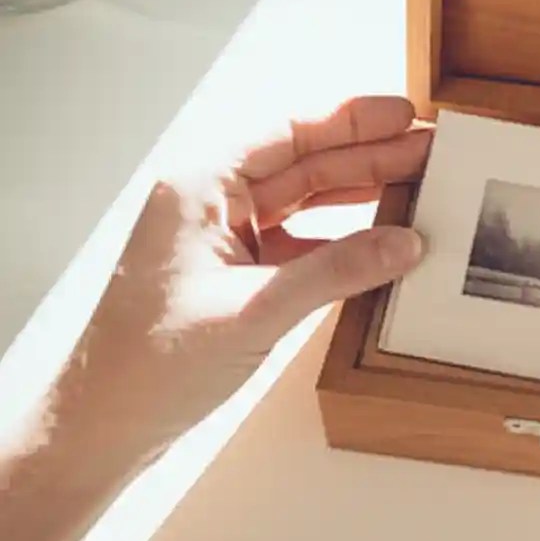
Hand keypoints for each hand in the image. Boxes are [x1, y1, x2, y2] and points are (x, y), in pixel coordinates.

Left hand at [58, 95, 429, 458]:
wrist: (106, 425)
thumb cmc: (154, 362)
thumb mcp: (255, 309)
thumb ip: (336, 272)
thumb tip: (407, 243)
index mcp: (202, 188)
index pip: (287, 133)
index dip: (351, 120)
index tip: (407, 115)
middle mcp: (213, 203)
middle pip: (304, 162)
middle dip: (369, 155)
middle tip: (432, 152)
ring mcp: (226, 240)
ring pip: (306, 201)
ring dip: (361, 193)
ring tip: (420, 184)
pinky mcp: (239, 275)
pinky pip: (303, 243)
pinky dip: (344, 240)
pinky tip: (383, 240)